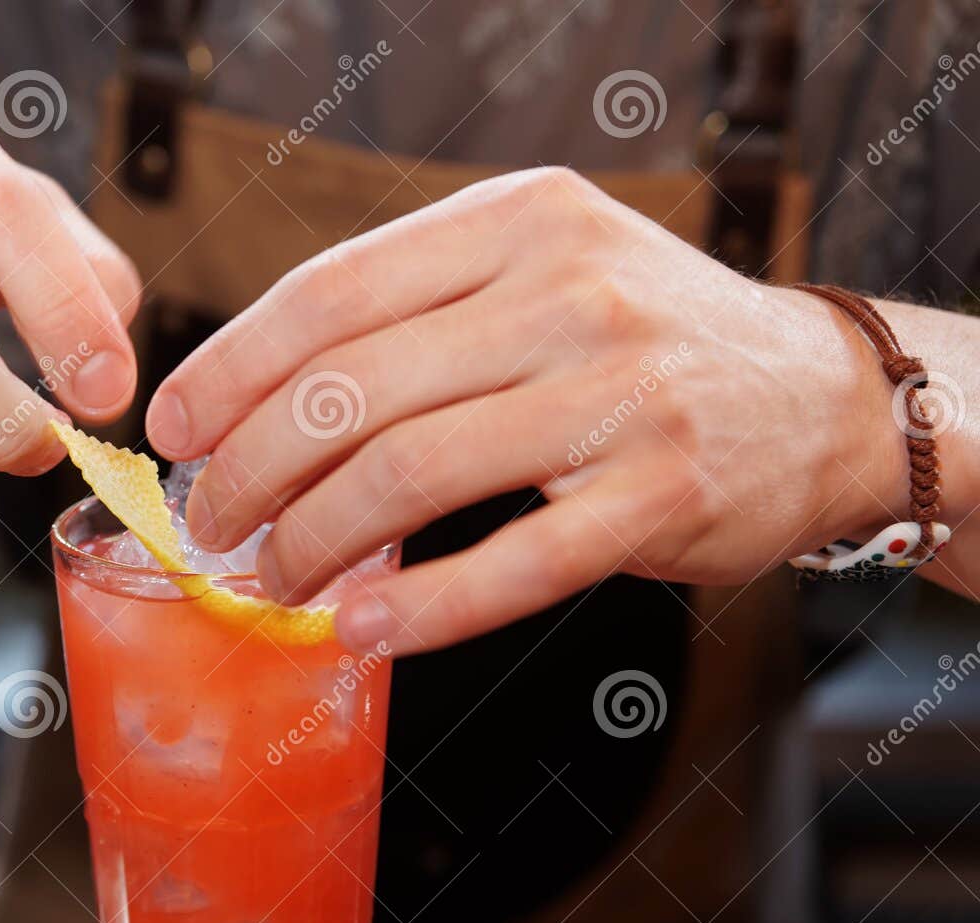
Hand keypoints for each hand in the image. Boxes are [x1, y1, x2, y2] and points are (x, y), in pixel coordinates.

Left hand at [146, 167, 915, 654]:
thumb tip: (254, 396)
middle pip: (348, 392)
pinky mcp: (659, 498)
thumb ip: (415, 311)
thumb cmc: (640, 340)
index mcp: (514, 223)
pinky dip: (420, 608)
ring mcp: (618, 396)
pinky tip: (361, 628)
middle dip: (250, 470)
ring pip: (407, 476)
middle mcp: (567, 293)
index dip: (228, 369)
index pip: (328, 294)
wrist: (819, 396)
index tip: (173, 429)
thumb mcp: (536, 271)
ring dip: (312, 542)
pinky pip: (509, 565)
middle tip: (212, 523)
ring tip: (272, 577)